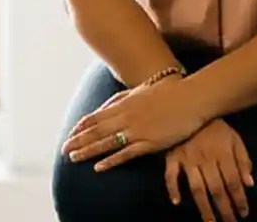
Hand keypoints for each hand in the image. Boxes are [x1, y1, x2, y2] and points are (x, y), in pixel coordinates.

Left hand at [62, 77, 206, 171]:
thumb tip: (110, 103)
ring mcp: (137, 130)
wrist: (193, 96)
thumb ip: (125, 97)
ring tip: (73, 158)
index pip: (96, 116)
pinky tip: (99, 167)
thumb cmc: (171, 90)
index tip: (70, 134)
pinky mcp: (150, 142)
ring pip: (106, 143)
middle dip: (78, 140)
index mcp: (125, 104)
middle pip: (96, 130)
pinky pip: (126, 154)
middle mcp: (127, 117)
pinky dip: (111, 161)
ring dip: (88, 151)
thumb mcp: (143, 89)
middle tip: (64, 149)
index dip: (81, 127)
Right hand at [165, 120, 253, 221]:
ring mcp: (188, 159)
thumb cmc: (215, 126)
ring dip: (204, 207)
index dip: (239, 199)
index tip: (243, 213)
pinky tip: (176, 202)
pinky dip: (172, 188)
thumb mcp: (234, 138)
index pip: (233, 182)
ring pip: (197, 188)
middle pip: (217, 189)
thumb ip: (243, 160)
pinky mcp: (172, 157)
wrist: (191, 106)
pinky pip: (170, 175)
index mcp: (223, 153)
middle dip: (224, 209)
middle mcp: (206, 159)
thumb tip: (250, 184)